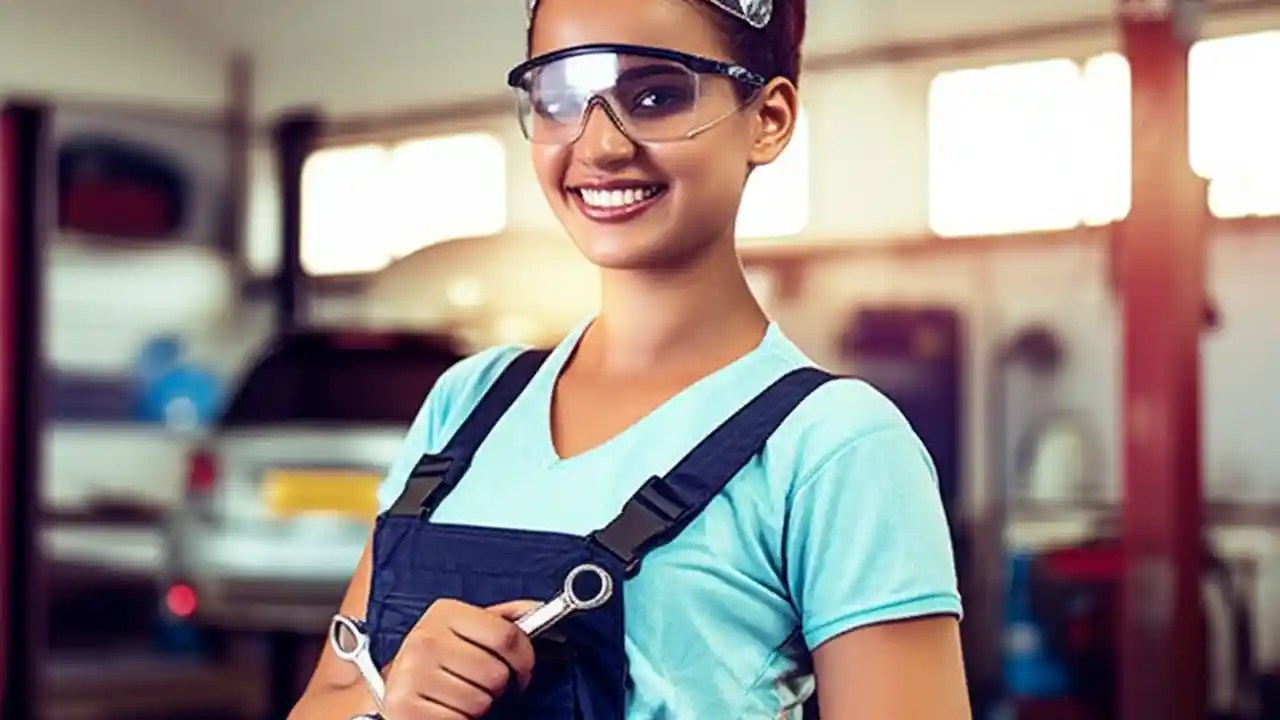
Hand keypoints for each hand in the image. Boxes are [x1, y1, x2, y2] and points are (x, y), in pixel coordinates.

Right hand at [382, 598, 539, 718]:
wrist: (396, 688)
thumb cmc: (439, 660)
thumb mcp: (468, 630)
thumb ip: (504, 618)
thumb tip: (538, 609)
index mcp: (445, 613)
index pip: (506, 636)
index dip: (524, 659)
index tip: (522, 670)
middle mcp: (425, 639)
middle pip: (496, 673)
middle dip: (497, 685)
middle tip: (480, 683)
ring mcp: (412, 673)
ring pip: (480, 701)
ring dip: (478, 705)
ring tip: (460, 695)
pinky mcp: (405, 707)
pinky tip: (447, 709)